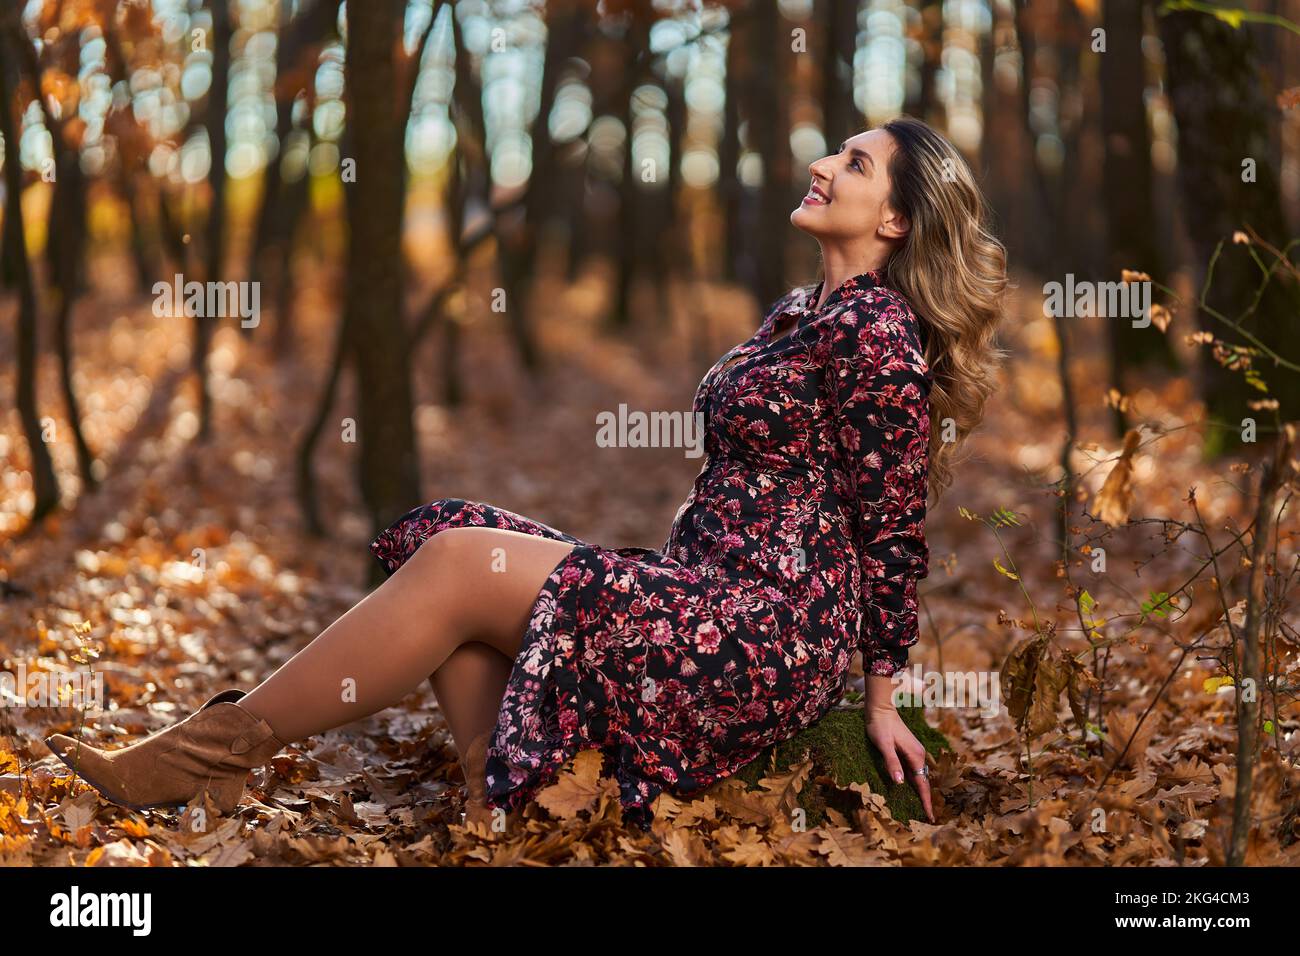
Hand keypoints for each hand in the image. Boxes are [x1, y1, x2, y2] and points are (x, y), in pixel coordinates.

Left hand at [864, 676, 934, 822]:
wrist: (881, 709)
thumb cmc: (880, 726)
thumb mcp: (883, 745)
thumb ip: (892, 763)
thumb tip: (900, 783)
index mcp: (915, 756)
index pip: (922, 784)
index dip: (926, 801)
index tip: (930, 817)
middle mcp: (919, 755)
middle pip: (923, 782)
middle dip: (925, 799)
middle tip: (927, 818)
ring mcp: (915, 752)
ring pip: (919, 776)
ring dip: (920, 791)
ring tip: (921, 808)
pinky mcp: (909, 750)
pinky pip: (914, 770)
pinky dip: (915, 782)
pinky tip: (911, 789)